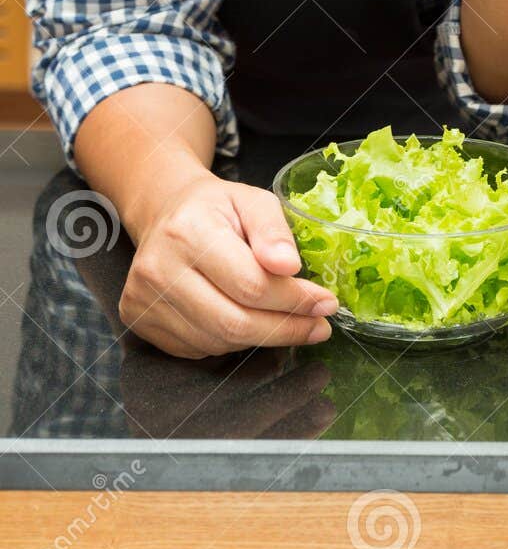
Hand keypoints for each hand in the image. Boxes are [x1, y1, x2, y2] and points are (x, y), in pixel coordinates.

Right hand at [118, 171, 338, 359]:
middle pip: (233, 322)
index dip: (293, 300)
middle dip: (284, 328)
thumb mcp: (252, 200)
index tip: (325, 303)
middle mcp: (158, 269)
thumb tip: (290, 267)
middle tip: (318, 326)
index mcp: (187, 232)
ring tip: (287, 322)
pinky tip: (246, 319)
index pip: (250, 284)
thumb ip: (274, 230)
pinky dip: (230, 342)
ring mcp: (144, 300)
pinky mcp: (140, 321)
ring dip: (261, 338)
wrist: (166, 211)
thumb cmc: (216, 207)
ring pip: (217, 342)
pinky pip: (197, 348)